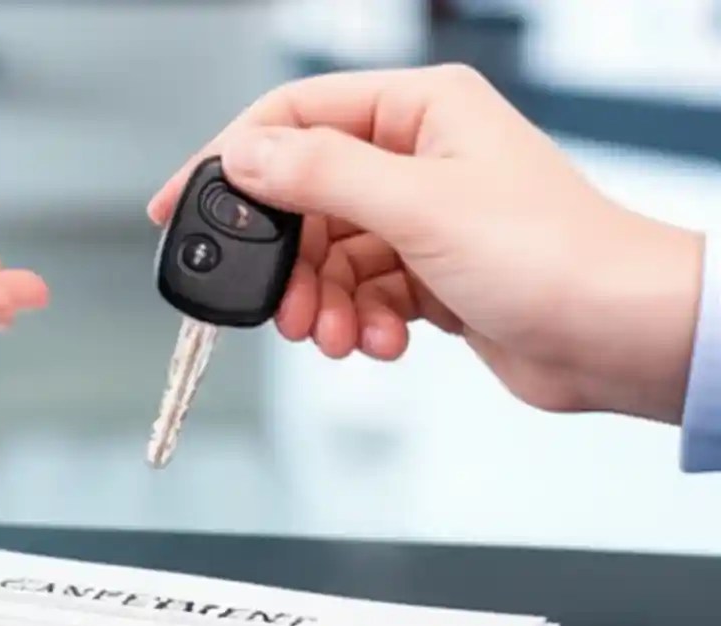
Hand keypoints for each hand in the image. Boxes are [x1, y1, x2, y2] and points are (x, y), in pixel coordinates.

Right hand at [148, 64, 702, 424]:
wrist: (619, 337)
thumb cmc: (555, 256)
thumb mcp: (420, 205)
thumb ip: (321, 175)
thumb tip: (243, 155)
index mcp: (418, 111)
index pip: (293, 117)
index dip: (228, 158)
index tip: (180, 202)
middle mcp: (416, 156)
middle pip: (305, 198)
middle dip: (287, 261)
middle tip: (280, 306)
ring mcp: (422, 216)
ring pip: (328, 255)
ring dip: (324, 302)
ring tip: (339, 335)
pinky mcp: (428, 272)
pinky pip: (361, 291)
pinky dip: (360, 321)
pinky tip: (381, 340)